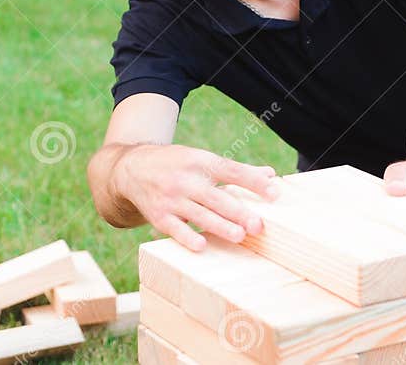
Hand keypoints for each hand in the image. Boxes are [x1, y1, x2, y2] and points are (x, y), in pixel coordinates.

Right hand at [112, 143, 280, 250]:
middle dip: (238, 210)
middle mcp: (186, 179)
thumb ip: (236, 171)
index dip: (252, 181)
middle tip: (258, 225)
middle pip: (215, 195)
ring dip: (219, 225)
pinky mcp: (159, 216)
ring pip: (198, 214)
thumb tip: (270, 176)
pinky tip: (201, 246)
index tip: (274, 192)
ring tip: (239, 235)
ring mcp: (171, 199)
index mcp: (200, 161)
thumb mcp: (202, 160)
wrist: (131, 169)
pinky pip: (175, 228)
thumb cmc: (176, 165)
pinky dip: (187, 237)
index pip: (231, 170)